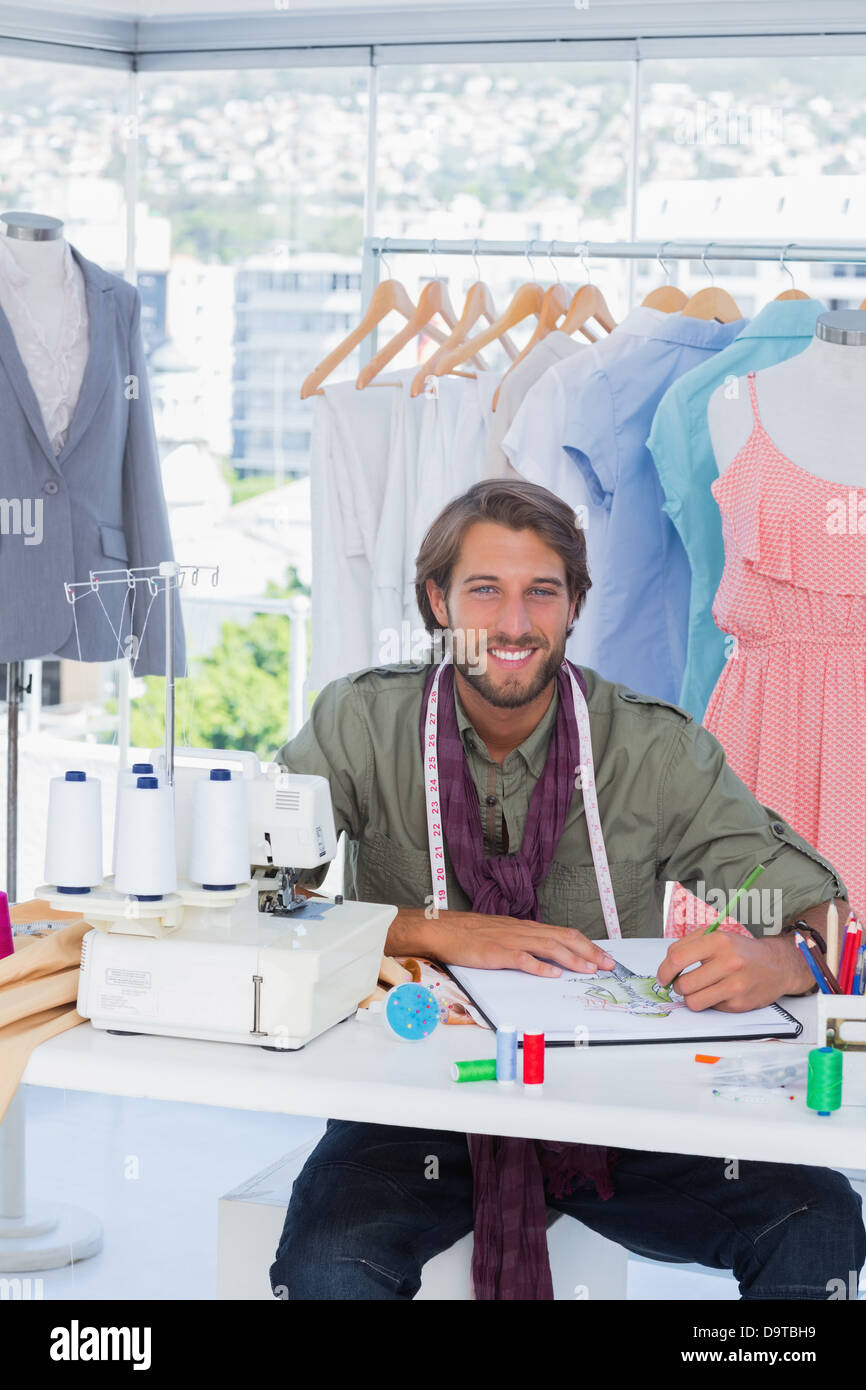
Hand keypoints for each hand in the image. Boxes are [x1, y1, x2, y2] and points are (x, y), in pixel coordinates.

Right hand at [432, 913, 615, 977]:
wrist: (444, 929)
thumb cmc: (472, 934)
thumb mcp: (505, 933)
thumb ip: (526, 943)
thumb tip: (549, 957)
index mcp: (526, 928)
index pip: (564, 933)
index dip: (587, 945)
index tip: (604, 957)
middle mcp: (523, 931)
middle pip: (563, 938)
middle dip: (589, 951)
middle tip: (607, 965)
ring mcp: (510, 941)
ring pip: (548, 947)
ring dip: (571, 958)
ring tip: (588, 969)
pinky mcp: (496, 952)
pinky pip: (521, 959)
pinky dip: (539, 966)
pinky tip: (552, 974)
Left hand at [656, 930, 813, 1011]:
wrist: (777, 965)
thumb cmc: (741, 950)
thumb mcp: (716, 936)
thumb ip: (687, 945)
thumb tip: (666, 967)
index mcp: (718, 941)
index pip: (677, 958)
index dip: (664, 970)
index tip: (663, 977)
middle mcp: (728, 962)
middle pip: (683, 984)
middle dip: (678, 986)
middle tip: (683, 983)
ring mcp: (736, 985)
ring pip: (693, 1001)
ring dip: (691, 997)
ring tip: (699, 989)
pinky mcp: (740, 1004)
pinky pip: (710, 1009)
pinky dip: (710, 1002)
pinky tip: (720, 992)